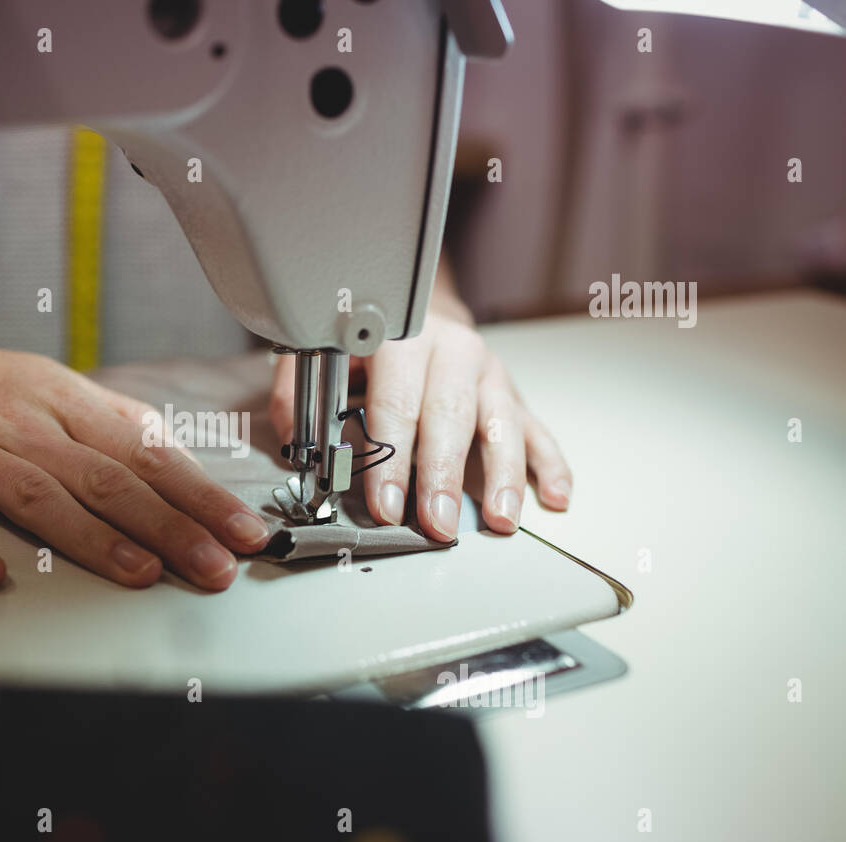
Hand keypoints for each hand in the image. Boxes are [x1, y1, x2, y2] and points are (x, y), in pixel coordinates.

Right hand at [0, 302, 269, 589]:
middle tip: (216, 566)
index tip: (245, 532)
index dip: (201, 495)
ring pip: (37, 493)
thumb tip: (186, 476)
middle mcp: (25, 423)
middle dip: (170, 525)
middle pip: (107, 478)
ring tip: (139, 573)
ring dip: (92, 537)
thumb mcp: (53, 392)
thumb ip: (112, 435)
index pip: (148, 452)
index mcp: (66, 403)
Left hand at [268, 309, 571, 539]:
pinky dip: (550, 463)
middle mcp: (453, 351)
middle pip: (452, 418)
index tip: (386, 505)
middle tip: (438, 524)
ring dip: (504, 476)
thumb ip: (301, 394)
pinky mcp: (512, 391)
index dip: (390, 459)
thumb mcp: (320, 352)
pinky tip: (555, 495)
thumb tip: (296, 441)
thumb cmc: (366, 340)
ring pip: (502, 423)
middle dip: (444, 476)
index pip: (397, 404)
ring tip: (500, 520)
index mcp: (403, 337)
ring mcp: (489, 371)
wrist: (416, 306)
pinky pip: (536, 427)